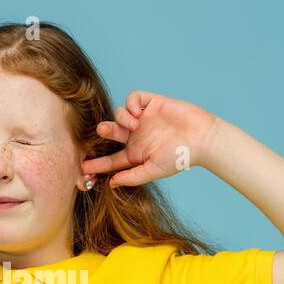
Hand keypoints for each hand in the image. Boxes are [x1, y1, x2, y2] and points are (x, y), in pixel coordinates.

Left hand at [82, 91, 220, 187]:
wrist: (201, 138)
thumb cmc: (180, 157)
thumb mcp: (153, 170)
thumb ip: (132, 176)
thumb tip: (111, 184)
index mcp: (136, 154)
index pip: (112, 159)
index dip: (97, 163)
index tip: (82, 167)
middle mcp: (137, 136)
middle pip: (111, 133)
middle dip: (103, 131)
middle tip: (102, 131)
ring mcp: (144, 119)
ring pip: (119, 114)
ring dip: (122, 118)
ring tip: (135, 125)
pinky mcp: (152, 103)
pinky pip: (133, 99)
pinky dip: (131, 104)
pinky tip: (140, 113)